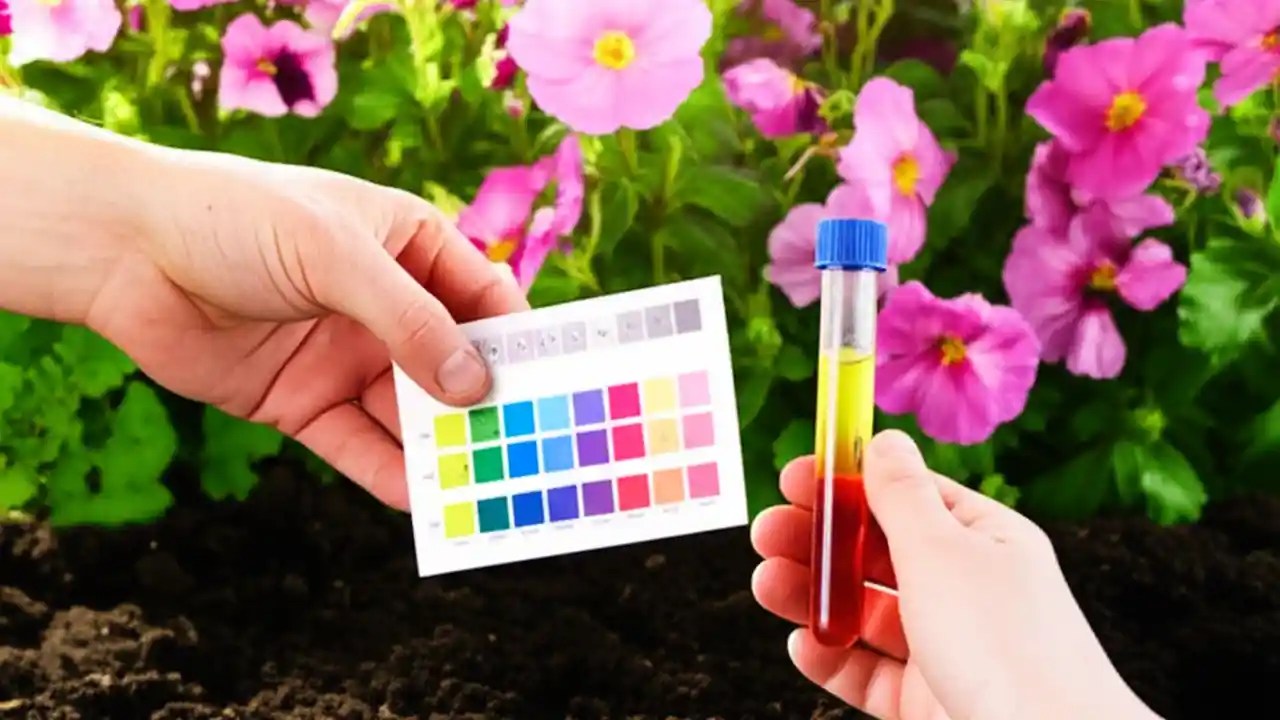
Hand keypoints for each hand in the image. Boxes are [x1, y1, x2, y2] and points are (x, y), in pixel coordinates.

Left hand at [83, 146, 526, 510]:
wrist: (122, 250)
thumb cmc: (236, 219)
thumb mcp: (336, 256)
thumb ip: (409, 322)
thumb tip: (475, 388)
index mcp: (408, 247)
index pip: (484, 300)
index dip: (522, 343)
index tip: (559, 388)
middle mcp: (385, 306)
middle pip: (453, 366)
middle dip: (489, 408)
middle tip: (531, 452)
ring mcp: (344, 357)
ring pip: (409, 413)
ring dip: (444, 449)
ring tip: (485, 488)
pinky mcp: (302, 402)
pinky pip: (356, 445)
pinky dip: (389, 473)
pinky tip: (422, 501)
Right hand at [750, 430, 1159, 719]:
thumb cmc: (1006, 645)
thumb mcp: (942, 552)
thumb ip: (900, 496)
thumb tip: (883, 438)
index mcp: (984, 540)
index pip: (908, 497)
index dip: (848, 483)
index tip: (793, 478)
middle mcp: (967, 590)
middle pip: (878, 554)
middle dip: (819, 541)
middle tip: (766, 533)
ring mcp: (948, 648)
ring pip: (866, 613)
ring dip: (814, 595)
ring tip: (767, 584)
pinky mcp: (929, 702)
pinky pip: (869, 673)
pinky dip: (832, 658)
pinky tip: (801, 644)